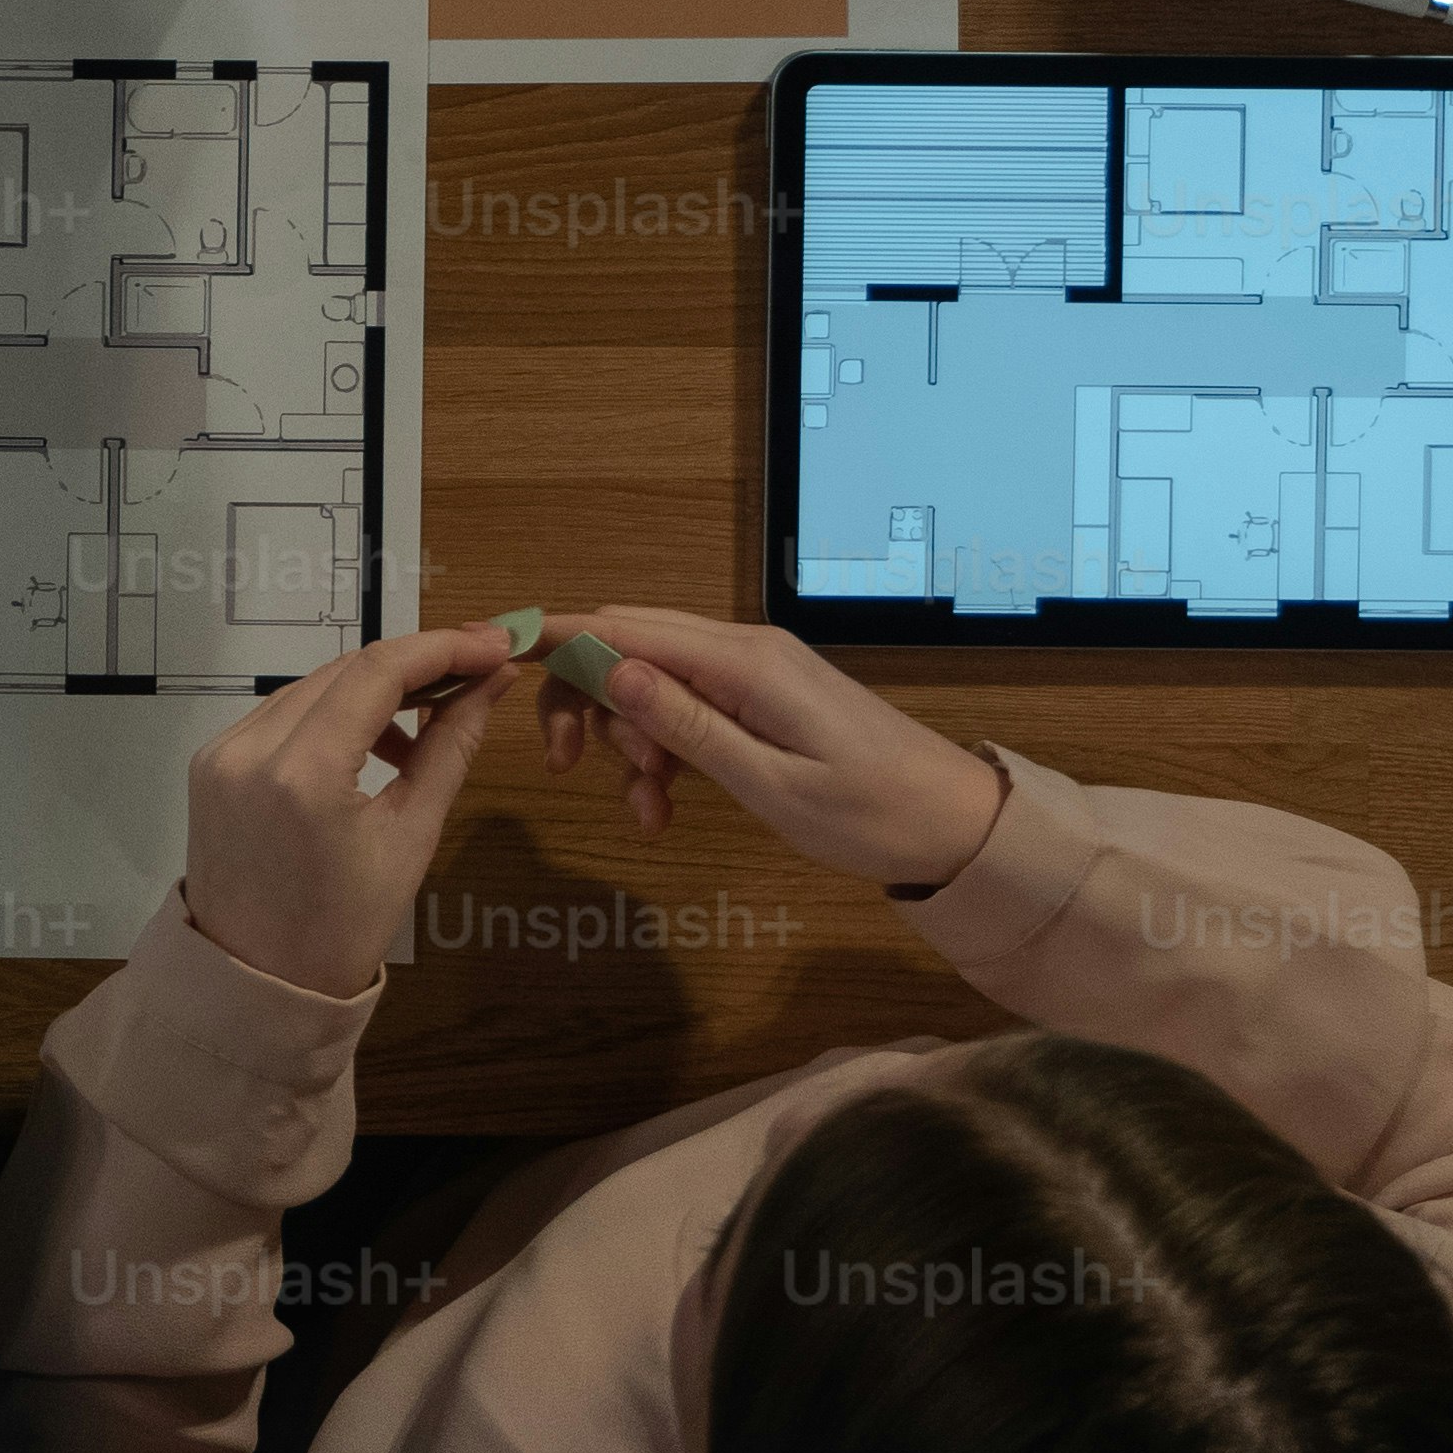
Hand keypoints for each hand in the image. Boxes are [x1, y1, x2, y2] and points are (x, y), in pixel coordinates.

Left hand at [179, 619, 528, 999]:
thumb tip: (492, 681)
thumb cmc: (343, 929)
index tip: (495, 643)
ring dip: (375, 690)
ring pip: (313, 687)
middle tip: (478, 670)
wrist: (256, 987)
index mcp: (300, 773)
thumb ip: (450, 748)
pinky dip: (333, 716)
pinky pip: (283, 716)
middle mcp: (249, 748)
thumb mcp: (411, 839)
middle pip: (344, 671)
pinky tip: (375, 744)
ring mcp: (221, 753)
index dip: (444, 647)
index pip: (378, 670)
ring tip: (432, 723)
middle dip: (415, 664)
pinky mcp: (211, 763)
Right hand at [540, 607, 1008, 888]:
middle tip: (578, 774)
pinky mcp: (763, 697)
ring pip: (652, 682)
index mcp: (743, 662)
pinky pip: (687, 706)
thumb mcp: (772, 785)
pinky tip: (666, 804)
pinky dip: (663, 749)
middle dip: (588, 704)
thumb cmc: (872, 814)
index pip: (624, 626)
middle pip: (627, 645)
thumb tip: (611, 671)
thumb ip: (688, 727)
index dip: (557, 641)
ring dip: (629, 742)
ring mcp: (754, 672)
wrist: (955, 826)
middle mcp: (743, 650)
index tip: (496, 660)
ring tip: (648, 814)